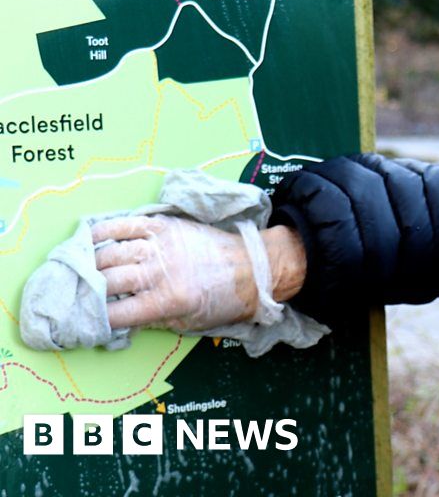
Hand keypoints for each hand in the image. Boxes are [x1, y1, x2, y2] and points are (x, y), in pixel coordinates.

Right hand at [92, 215, 257, 330]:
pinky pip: (126, 225)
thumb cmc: (223, 300)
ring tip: (79, 270)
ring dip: (90, 263)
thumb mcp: (189, 322)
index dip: (96, 319)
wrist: (253, 268)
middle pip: (108, 282)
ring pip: (111, 253)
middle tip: (75, 294)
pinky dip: (104, 231)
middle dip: (87, 291)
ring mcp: (162, 246)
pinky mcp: (166, 226)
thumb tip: (117, 320)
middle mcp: (162, 272)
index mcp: (169, 301)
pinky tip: (91, 239)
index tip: (84, 320)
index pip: (116, 313)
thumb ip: (152, 321)